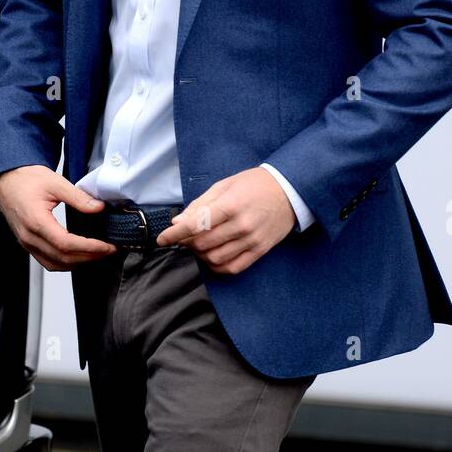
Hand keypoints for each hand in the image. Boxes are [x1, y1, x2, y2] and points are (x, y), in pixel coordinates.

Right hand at [0, 165, 115, 271]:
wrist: (6, 180)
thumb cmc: (26, 179)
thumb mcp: (56, 182)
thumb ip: (79, 197)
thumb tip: (99, 208)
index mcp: (36, 221)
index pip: (66, 244)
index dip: (90, 248)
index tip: (107, 246)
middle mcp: (29, 236)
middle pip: (62, 258)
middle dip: (89, 257)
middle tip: (109, 250)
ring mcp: (27, 243)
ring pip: (54, 264)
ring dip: (78, 263)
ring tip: (97, 254)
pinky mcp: (27, 244)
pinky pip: (47, 261)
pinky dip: (65, 263)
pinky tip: (79, 256)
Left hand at [155, 168, 295, 273]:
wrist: (289, 190)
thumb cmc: (255, 184)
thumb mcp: (226, 185)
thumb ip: (201, 204)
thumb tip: (178, 221)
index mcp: (231, 205)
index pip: (196, 224)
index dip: (175, 234)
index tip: (162, 239)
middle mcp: (241, 225)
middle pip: (203, 243)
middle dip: (187, 242)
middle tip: (184, 237)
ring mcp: (251, 240)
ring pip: (215, 258)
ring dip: (200, 255)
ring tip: (199, 245)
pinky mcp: (260, 250)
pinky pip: (233, 267)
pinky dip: (217, 266)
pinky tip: (212, 257)